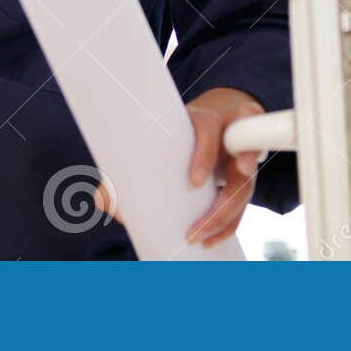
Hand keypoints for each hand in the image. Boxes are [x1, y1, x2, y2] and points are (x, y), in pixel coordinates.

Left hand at [90, 86, 266, 248]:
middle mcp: (229, 135)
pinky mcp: (249, 173)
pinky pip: (247, 199)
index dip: (204, 156)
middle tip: (196, 231)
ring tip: (206, 239)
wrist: (222, 112)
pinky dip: (233, 221)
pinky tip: (216, 238)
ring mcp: (244, 154)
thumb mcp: (165, 130)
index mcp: (203, 120)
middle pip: (233, 171)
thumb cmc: (185, 127)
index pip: (208, 131)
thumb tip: (101, 197)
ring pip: (246, 186)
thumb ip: (135, 158)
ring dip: (229, 216)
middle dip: (221, 204)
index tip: (194, 182)